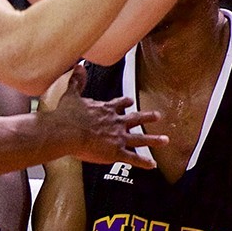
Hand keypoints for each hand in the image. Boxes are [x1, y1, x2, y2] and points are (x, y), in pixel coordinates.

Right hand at [38, 65, 166, 169]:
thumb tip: (78, 66)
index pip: (119, 104)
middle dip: (147, 117)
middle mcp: (116, 123)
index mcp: (106, 109)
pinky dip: (143, 162)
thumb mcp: (72, 94)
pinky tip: (152, 164)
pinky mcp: (115, 152)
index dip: (125, 103)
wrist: (67, 132)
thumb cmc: (67, 115)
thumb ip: (77, 81)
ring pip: (140, 139)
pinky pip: (133, 158)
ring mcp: (118, 138)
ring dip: (153, 140)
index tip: (130, 101)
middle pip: (136, 119)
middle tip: (157, 116)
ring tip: (164, 140)